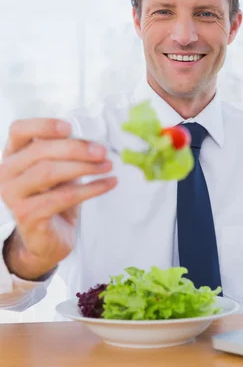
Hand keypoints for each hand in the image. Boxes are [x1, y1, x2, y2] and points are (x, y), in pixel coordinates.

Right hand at [0, 118, 116, 279]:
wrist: (46, 241)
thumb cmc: (53, 200)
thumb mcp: (59, 173)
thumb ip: (66, 154)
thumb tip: (94, 141)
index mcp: (13, 156)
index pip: (19, 130)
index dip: (43, 125)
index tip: (69, 127)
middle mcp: (6, 173)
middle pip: (40, 151)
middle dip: (76, 148)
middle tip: (102, 151)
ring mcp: (13, 195)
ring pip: (49, 172)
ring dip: (84, 167)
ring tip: (108, 166)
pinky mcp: (28, 215)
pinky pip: (63, 197)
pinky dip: (90, 189)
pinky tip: (108, 184)